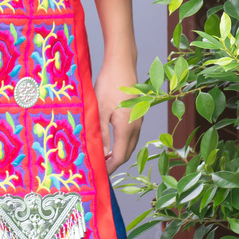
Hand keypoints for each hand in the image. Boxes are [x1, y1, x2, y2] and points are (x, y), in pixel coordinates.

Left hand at [94, 57, 141, 174]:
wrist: (122, 63)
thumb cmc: (109, 84)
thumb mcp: (100, 110)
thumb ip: (100, 133)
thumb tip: (101, 154)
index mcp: (126, 128)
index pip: (120, 157)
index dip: (110, 167)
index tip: (100, 174)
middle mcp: (135, 126)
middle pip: (127, 152)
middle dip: (115, 162)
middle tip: (101, 168)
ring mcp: (138, 119)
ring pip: (130, 143)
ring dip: (119, 152)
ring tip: (104, 156)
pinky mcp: (137, 112)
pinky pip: (131, 134)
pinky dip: (122, 142)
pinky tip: (112, 139)